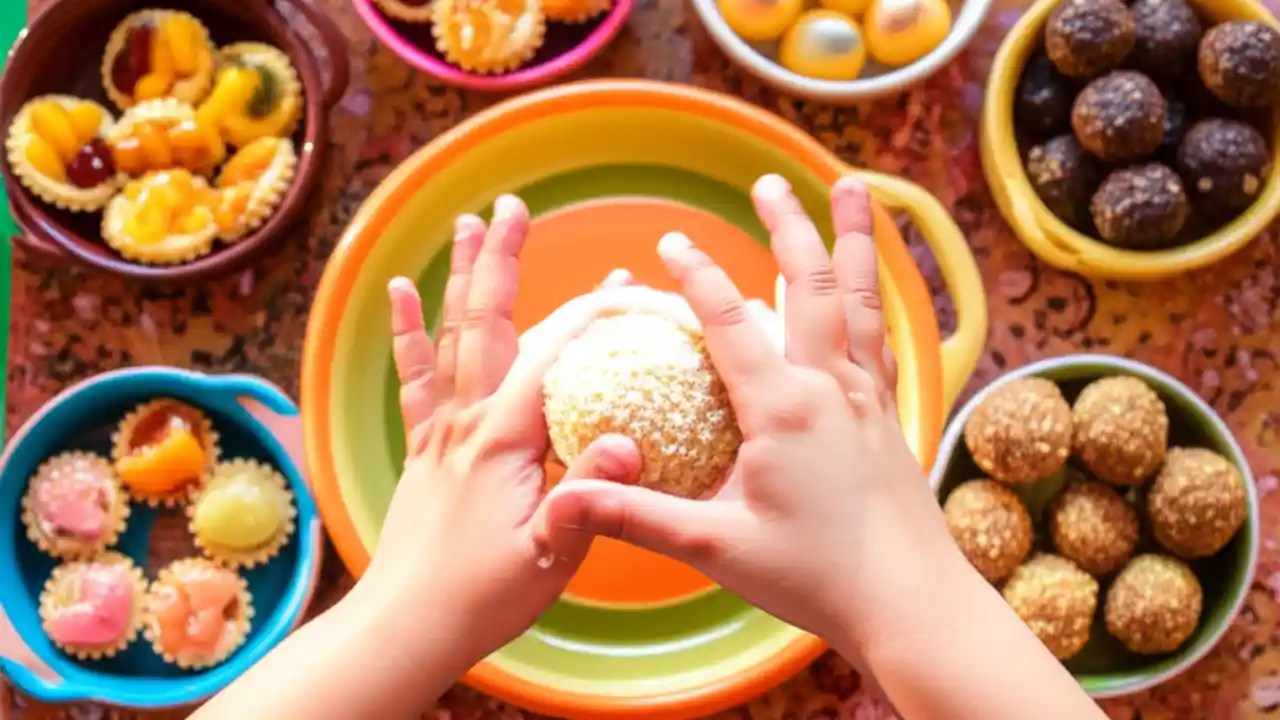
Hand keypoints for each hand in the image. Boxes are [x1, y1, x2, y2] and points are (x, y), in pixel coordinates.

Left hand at [354, 196, 644, 669]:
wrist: (405, 627)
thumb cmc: (482, 597)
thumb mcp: (551, 553)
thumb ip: (589, 495)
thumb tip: (626, 438)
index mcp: (504, 439)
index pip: (552, 353)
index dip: (592, 312)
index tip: (630, 286)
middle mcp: (468, 421)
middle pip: (488, 322)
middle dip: (503, 260)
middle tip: (513, 206)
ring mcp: (441, 431)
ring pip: (451, 337)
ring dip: (460, 277)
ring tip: (466, 224)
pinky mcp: (424, 449)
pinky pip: (414, 377)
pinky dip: (408, 332)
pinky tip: (403, 292)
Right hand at [539, 175, 961, 660]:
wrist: (911, 606)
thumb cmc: (817, 578)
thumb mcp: (717, 547)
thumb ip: (639, 515)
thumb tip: (569, 494)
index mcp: (784, 408)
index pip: (729, 321)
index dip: (696, 276)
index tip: (670, 242)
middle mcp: (832, 387)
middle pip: (809, 284)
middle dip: (787, 226)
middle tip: (768, 182)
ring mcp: (869, 398)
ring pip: (860, 298)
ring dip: (852, 238)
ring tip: (853, 188)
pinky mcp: (891, 417)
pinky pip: (883, 337)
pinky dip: (876, 296)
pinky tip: (872, 286)